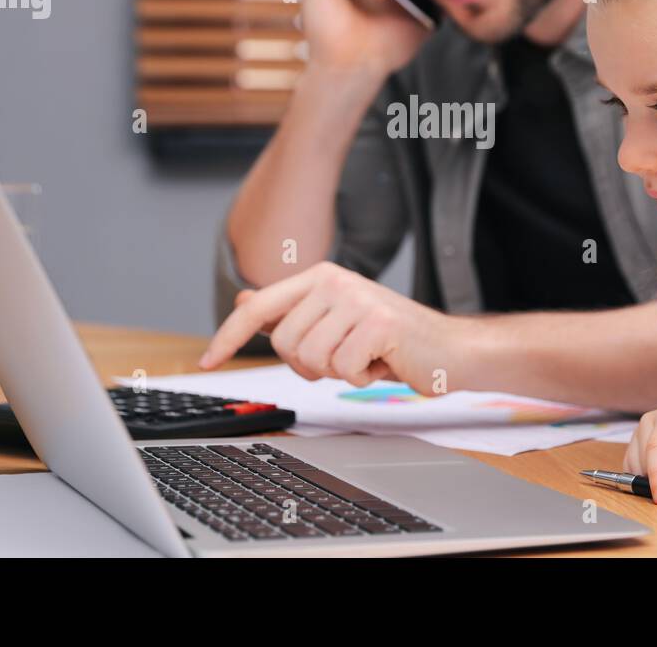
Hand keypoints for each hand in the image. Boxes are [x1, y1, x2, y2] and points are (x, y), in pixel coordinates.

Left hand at [199, 262, 466, 394]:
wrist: (449, 349)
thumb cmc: (392, 340)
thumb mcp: (335, 321)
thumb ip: (290, 310)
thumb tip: (243, 300)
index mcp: (320, 278)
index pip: (258, 308)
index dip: (228, 337)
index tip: (206, 361)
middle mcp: (335, 281)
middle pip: (282, 344)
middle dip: (309, 365)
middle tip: (345, 358)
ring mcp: (358, 299)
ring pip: (310, 359)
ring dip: (338, 372)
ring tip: (366, 357)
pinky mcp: (379, 323)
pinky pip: (343, 370)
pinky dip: (362, 378)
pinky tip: (383, 363)